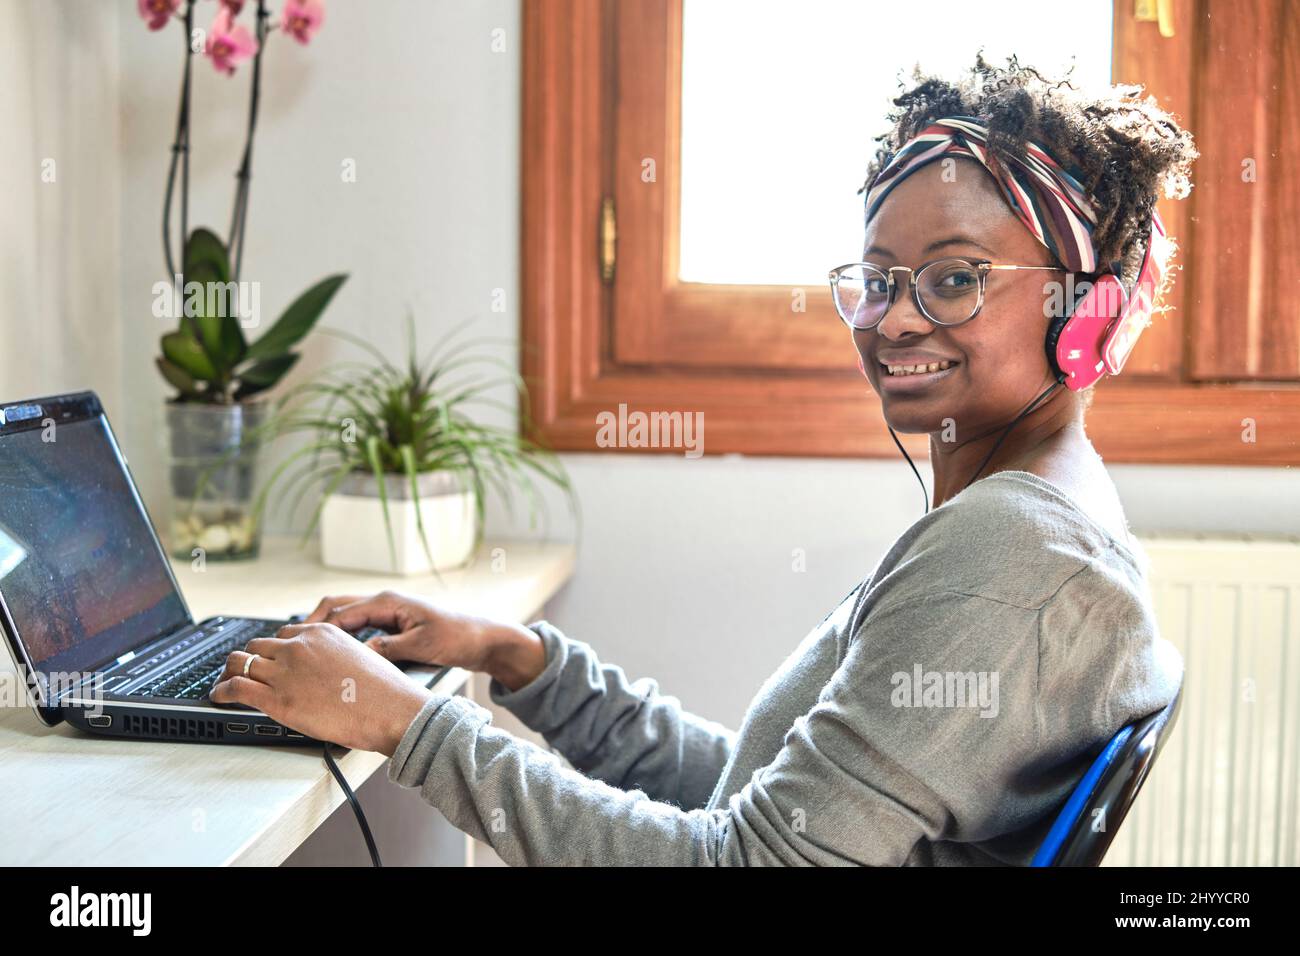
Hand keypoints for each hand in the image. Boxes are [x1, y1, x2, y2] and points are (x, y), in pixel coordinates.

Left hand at [210, 623, 433, 754]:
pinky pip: (235, 687)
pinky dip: (221, 691)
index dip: (273, 649)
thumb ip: (334, 655)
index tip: (269, 659)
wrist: (391, 710)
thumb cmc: (383, 691)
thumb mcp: (359, 656)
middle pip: (258, 646)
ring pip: (240, 662)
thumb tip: (324, 669)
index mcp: (321, 633)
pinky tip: (218, 695)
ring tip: (225, 682)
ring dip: (230, 672)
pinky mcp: (276, 699)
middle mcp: (299, 646)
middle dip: (250, 659)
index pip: (283, 634)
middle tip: (245, 672)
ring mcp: (285, 671)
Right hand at [305, 591, 546, 690]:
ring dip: (325, 630)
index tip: (296, 643)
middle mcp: (385, 603)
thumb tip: (358, 656)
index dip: (315, 628)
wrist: (484, 639)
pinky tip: (334, 655)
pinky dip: (342, 637)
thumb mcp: (422, 645)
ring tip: (304, 650)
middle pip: (336, 608)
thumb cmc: (458, 637)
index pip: (341, 612)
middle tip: (290, 644)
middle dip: (312, 624)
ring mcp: (388, 613)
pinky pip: (358, 627)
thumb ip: (389, 648)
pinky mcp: (392, 625)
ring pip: (345, 617)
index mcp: (388, 602)